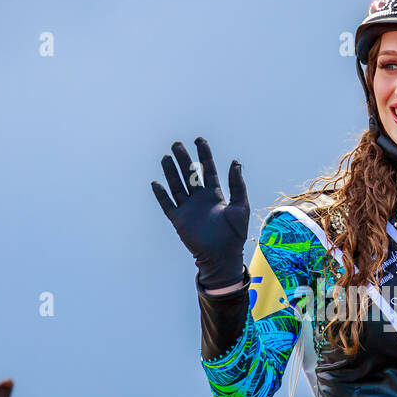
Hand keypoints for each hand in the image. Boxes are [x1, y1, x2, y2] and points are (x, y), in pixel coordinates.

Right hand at [151, 137, 248, 289]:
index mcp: (215, 195)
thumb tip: (236, 162)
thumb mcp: (241, 206)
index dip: (204, 154)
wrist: (222, 256)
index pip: (208, 170)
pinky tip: (155, 183)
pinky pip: (168, 205)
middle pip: (189, 174)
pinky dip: (161, 195)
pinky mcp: (179, 220)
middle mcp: (200, 199)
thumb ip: (237, 185)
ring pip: (177, 186)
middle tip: (177, 144)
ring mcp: (188, 209)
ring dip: (171, 172)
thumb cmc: (235, 234)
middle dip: (184, 159)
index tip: (199, 140)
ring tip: (166, 157)